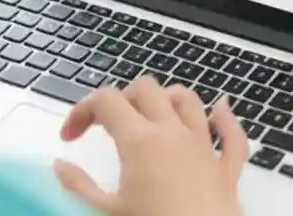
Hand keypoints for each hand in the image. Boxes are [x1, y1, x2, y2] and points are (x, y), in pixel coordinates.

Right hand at [54, 78, 247, 215]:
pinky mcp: (228, 170)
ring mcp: (205, 149)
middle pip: (146, 89)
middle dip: (121, 99)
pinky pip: (233, 134)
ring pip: (188, 100)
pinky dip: (226, 118)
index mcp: (140, 141)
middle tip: (106, 126)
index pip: (105, 100)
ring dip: (166, 100)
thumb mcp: (106, 214)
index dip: (81, 110)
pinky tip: (220, 110)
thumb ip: (79, 186)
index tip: (70, 137)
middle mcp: (174, 134)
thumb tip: (59, 166)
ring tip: (150, 117)